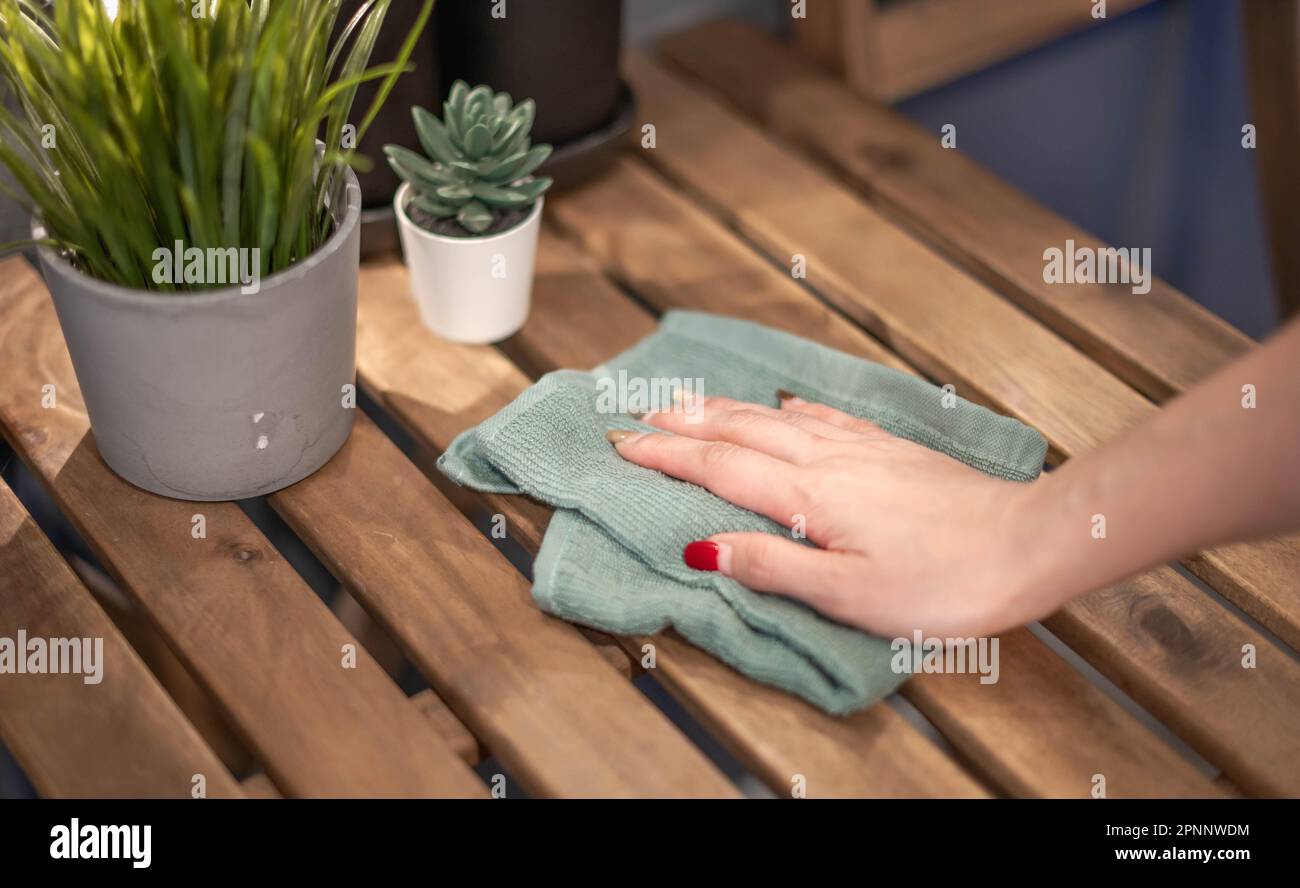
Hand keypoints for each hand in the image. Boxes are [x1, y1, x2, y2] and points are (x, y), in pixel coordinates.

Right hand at [609, 393, 1040, 637]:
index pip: (718, 468)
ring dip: (725, 409)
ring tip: (689, 402)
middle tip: (637, 414)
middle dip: (683, 423)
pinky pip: (827, 418)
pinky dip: (792, 408)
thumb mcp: (849, 593)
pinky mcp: (891, 451)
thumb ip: (773, 566)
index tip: (622, 445)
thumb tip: (701, 547)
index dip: (666, 456)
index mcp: (808, 496)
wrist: (1025, 544)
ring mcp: (861, 450)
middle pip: (739, 432)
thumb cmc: (940, 583)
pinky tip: (786, 404)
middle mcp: (826, 460)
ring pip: (776, 419)